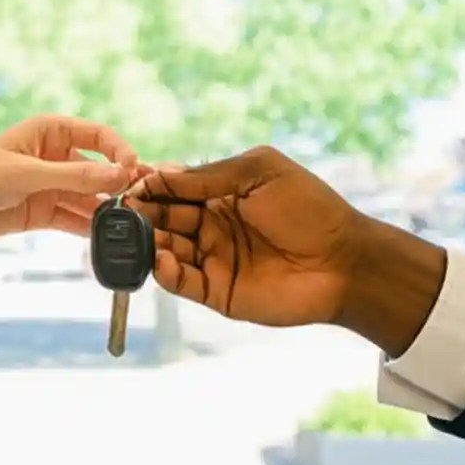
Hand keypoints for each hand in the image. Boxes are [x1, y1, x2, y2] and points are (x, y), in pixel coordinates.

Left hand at [0, 115, 147, 265]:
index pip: (98, 135)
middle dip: (119, 184)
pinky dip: (89, 227)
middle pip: (98, 168)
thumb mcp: (27, 174)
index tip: (134, 170)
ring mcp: (49, 186)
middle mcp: (54, 156)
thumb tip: (121, 174)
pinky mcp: (41, 212)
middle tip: (143, 202)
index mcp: (49, 131)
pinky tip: (107, 237)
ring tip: (130, 225)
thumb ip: (75, 176)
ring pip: (89, 196)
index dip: (120, 151)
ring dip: (107, 209)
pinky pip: (74, 218)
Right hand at [127, 146, 445, 353]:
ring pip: (165, 250)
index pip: (174, 188)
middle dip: (140, 213)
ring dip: (147, 242)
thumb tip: (160, 173)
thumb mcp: (259, 172)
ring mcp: (213, 259)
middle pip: (163, 219)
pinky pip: (181, 282)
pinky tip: (159, 259)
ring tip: (134, 235)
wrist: (345, 261)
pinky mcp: (217, 292)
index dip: (151, 184)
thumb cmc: (310, 208)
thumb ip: (210, 174)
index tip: (127, 181)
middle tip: (120, 210)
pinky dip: (164, 272)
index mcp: (221, 194)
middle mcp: (211, 226)